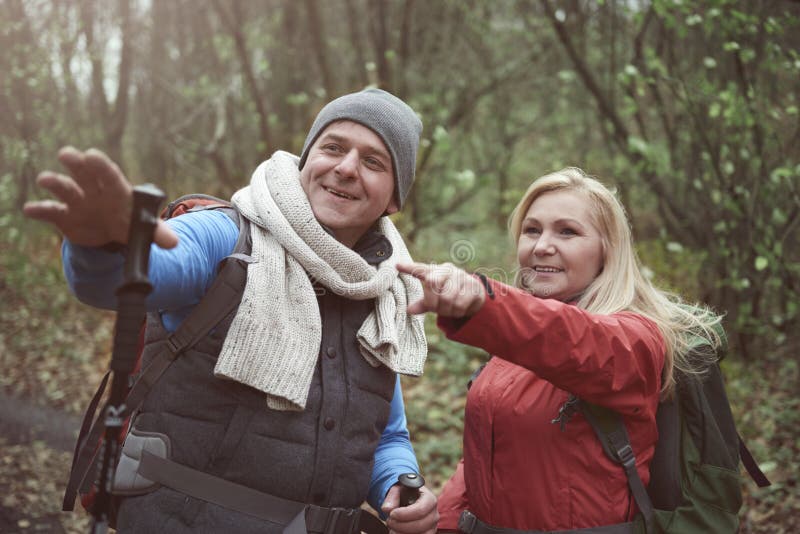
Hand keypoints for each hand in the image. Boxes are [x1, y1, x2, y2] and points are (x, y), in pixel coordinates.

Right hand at [23, 146, 177, 248]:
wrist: (112, 234)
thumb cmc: (130, 222)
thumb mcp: (144, 227)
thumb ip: (157, 233)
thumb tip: (173, 243)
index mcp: (116, 190)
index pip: (110, 175)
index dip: (101, 166)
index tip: (93, 155)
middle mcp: (94, 190)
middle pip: (85, 173)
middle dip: (77, 163)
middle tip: (68, 154)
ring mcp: (77, 201)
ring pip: (64, 187)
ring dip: (55, 182)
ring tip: (46, 179)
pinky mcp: (63, 215)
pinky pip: (50, 210)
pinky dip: (39, 209)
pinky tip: (30, 209)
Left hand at [382, 484, 437, 533]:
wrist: (408, 500)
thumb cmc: (405, 494)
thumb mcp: (398, 489)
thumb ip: (392, 497)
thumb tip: (386, 508)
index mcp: (430, 500)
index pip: (420, 510)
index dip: (405, 514)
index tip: (392, 514)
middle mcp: (434, 514)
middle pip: (420, 525)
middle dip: (401, 525)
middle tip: (389, 521)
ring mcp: (432, 527)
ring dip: (402, 533)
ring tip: (393, 528)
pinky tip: (397, 532)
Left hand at [397, 262, 485, 317]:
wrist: (474, 295)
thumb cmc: (448, 295)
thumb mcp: (434, 298)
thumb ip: (423, 303)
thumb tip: (409, 310)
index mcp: (435, 271)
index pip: (420, 269)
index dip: (409, 268)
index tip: (397, 265)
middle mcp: (448, 270)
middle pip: (433, 283)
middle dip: (433, 301)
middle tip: (436, 308)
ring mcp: (461, 276)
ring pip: (447, 297)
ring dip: (446, 309)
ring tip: (448, 309)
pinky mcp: (472, 285)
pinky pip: (460, 304)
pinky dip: (457, 312)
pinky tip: (458, 309)